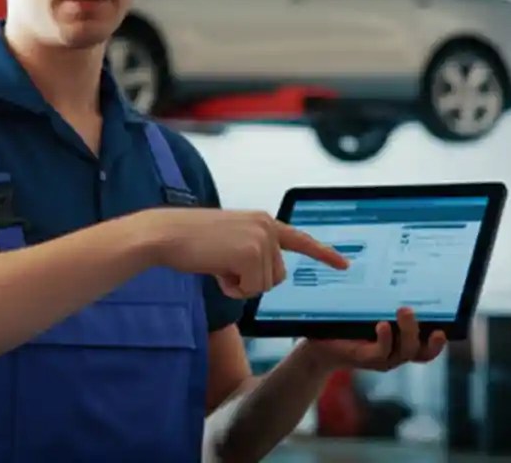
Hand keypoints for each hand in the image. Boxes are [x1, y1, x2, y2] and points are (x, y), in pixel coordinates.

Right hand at [139, 208, 348, 298]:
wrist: (166, 234)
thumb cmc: (191, 241)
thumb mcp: (229, 241)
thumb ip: (252, 252)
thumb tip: (265, 276)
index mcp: (263, 221)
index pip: (301, 239)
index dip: (323, 254)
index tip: (344, 264)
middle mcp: (266, 227)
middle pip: (277, 277)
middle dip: (251, 282)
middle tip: (223, 267)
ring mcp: (260, 239)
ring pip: (263, 285)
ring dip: (239, 285)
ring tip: (217, 264)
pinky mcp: (250, 254)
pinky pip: (249, 289)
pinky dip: (231, 289)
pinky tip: (215, 269)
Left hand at [300, 308, 446, 372]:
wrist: (319, 341)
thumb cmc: (347, 321)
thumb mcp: (368, 306)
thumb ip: (385, 295)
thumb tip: (398, 262)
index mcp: (402, 340)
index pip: (428, 345)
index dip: (439, 341)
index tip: (445, 327)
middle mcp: (397, 351)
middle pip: (422, 350)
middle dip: (423, 332)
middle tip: (413, 309)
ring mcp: (382, 357)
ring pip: (405, 351)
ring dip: (408, 332)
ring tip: (403, 310)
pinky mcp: (365, 358)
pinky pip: (382, 353)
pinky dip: (385, 339)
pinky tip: (382, 325)